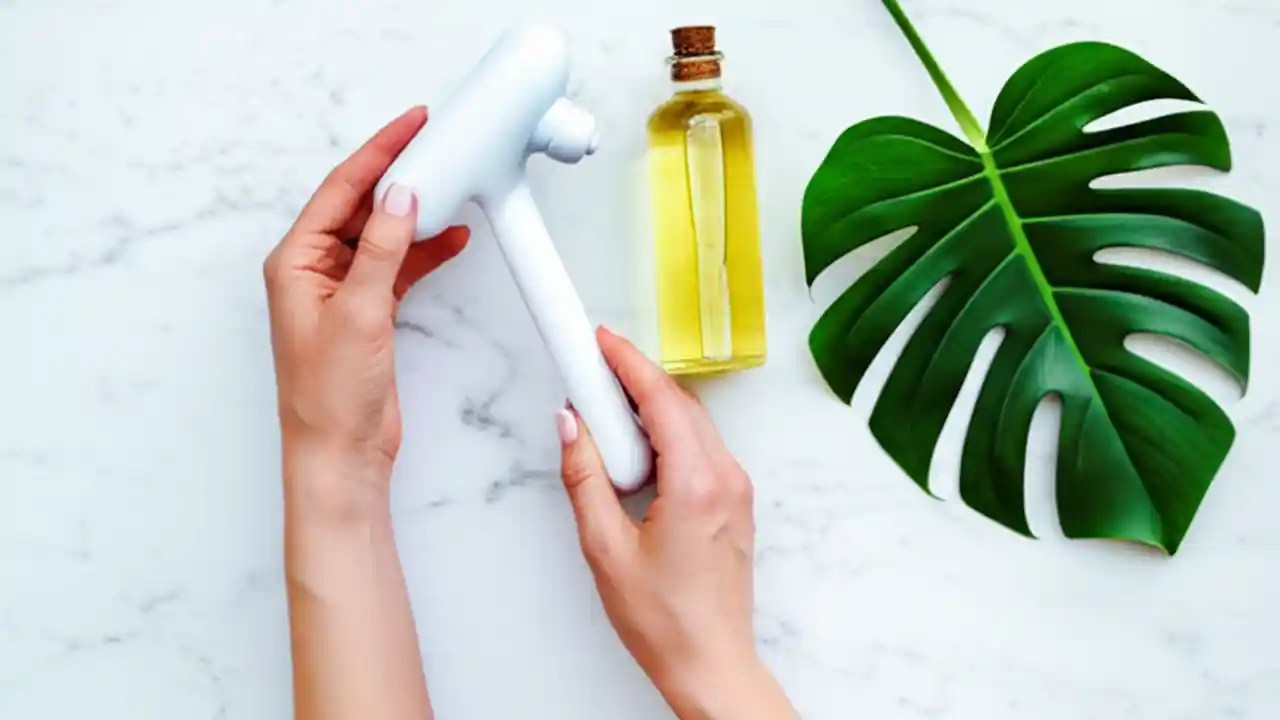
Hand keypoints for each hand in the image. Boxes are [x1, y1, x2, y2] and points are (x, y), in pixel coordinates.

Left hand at [265, 106, 468, 497]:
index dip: (378, 154)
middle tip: (437, 149)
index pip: (340, 191)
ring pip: (384, 235)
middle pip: (362, 206)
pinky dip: (425, 252)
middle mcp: (316, 271)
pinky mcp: (370, 312)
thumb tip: (400, 198)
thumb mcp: (359, 312)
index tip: (410, 127)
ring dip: (418, 215)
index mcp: (296, 262)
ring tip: (453, 190)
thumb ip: (383, 251)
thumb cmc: (328, 396)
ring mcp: (344, 291)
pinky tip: (451, 238)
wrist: (341, 453)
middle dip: (401, 178)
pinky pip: (399, 266)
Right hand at [557, 328, 795, 719]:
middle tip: (594, 370)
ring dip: (652, 408)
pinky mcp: (736, 503)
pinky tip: (638, 449)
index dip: (627, 361)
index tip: (601, 339)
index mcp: (695, 483)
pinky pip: (703, 449)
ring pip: (693, 424)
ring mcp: (737, 490)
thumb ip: (584, 478)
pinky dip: (670, 435)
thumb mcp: (604, 548)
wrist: (711, 663)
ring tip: (607, 411)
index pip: (661, 398)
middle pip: (679, 404)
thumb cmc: (664, 620)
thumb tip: (571, 427)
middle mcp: (725, 478)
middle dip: (636, 380)